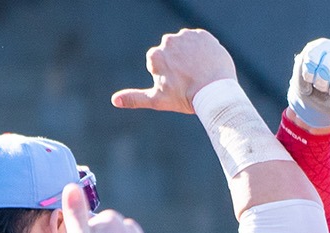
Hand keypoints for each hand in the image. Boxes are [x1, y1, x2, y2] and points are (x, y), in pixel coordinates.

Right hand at [111, 28, 237, 114]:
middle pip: (172, 52)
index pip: (159, 63)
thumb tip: (114, 100)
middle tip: (189, 79)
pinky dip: (203, 51)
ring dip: (190, 55)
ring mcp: (186, 36)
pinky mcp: (203, 35)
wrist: (215, 92)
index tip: (178, 84)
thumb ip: (135, 99)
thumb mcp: (157, 100)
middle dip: (178, 63)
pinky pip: (201, 41)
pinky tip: (207, 64)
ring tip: (199, 72)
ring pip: (186, 46)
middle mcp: (168, 41)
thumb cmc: (184, 98)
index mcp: (154, 55)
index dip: (169, 75)